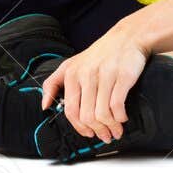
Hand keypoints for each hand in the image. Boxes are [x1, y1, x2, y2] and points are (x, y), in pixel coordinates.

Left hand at [38, 24, 148, 143]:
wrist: (128, 36)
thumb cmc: (100, 54)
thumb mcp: (73, 63)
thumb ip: (54, 83)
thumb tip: (44, 106)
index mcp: (72, 73)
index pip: (70, 111)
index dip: (79, 128)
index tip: (88, 133)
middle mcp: (87, 74)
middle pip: (87, 116)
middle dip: (97, 132)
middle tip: (104, 136)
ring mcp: (105, 75)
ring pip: (102, 114)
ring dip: (110, 128)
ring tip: (115, 130)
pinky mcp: (122, 76)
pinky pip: (117, 106)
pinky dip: (120, 118)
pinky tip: (122, 118)